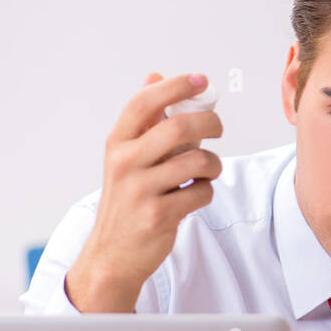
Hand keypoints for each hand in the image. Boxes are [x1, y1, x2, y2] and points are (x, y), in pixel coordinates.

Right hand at [73, 72, 223, 304]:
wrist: (113, 254)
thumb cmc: (127, 200)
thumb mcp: (126, 157)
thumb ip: (145, 120)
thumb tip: (154, 77)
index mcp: (118, 143)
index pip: (145, 103)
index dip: (175, 86)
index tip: (200, 80)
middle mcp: (125, 163)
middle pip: (179, 127)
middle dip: (210, 123)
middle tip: (218, 128)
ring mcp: (141, 190)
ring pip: (197, 162)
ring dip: (213, 165)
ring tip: (206, 171)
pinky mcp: (159, 215)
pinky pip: (201, 193)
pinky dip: (205, 192)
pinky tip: (193, 196)